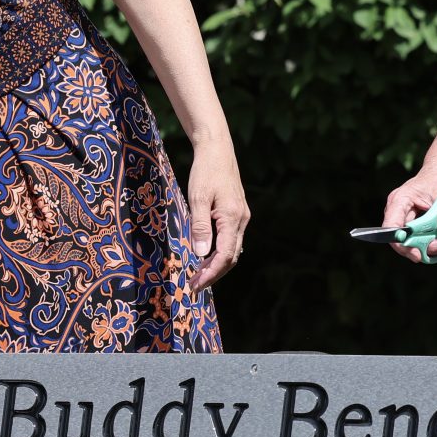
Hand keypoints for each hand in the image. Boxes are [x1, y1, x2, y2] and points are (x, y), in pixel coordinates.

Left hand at [184, 141, 249, 289]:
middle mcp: (242, 220)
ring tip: (198, 276)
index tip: (196, 285)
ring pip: (233, 249)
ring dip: (217, 265)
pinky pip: (231, 240)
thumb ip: (200, 226)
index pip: (225, 255)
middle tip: (194, 286)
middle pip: (231, 257)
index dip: (211, 273)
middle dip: (214, 274)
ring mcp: (242, 217)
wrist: (217, 150)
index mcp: (233, 217)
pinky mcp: (237, 213)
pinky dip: (220, 253)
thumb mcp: (197, 198)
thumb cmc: (206, 171)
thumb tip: (200, 254)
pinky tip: (207, 257)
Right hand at [380, 163, 436, 264]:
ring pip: (420, 246)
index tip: (417, 256)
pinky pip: (428, 245)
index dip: (401, 244)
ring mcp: (407, 226)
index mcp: (399, 201)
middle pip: (407, 242)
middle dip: (432, 245)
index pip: (392, 226)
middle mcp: (399, 216)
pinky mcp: (418, 233)